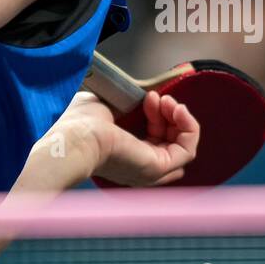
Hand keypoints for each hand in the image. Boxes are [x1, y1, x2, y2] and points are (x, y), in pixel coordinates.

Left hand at [49, 89, 199, 186]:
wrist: (75, 137)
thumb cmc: (80, 123)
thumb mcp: (108, 106)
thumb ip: (127, 103)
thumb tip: (143, 92)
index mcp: (124, 154)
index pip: (155, 141)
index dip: (158, 116)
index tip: (148, 96)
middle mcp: (138, 167)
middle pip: (171, 143)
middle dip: (170, 116)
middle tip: (158, 98)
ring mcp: (149, 171)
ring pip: (182, 147)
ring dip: (180, 119)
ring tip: (167, 102)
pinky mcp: (158, 168)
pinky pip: (187, 150)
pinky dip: (189, 127)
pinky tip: (177, 109)